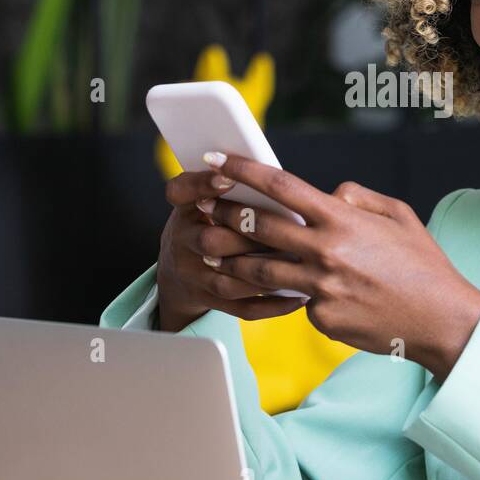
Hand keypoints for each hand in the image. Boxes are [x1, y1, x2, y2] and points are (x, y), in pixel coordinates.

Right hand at [156, 167, 306, 330]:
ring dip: (264, 273)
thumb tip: (280, 172)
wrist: (180, 270)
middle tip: (283, 231)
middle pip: (210, 240)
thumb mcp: (209, 197)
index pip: (181, 191)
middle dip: (247, 236)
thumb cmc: (210, 222)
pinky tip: (299, 297)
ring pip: (227, 278)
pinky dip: (271, 305)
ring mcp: (193, 274)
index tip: (228, 178)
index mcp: (185, 207)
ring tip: (300, 266)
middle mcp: (182, 240)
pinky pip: (241, 307)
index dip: (202, 185)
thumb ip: (237, 184)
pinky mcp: (209, 300)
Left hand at [198, 152, 479, 380]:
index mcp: (343, 220)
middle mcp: (327, 251)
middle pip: (259, 228)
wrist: (442, 320)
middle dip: (225, 213)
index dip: (245, 171)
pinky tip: (296, 295)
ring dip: (234, 261)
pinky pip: (296, 302)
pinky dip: (293, 296)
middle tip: (204, 206)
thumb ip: (357, 197)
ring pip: (261, 271)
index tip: (218, 160)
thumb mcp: (398, 216)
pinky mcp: (321, 319)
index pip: (282, 187)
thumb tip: (328, 193)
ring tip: (215, 255)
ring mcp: (322, 288)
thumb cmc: (423, 264)